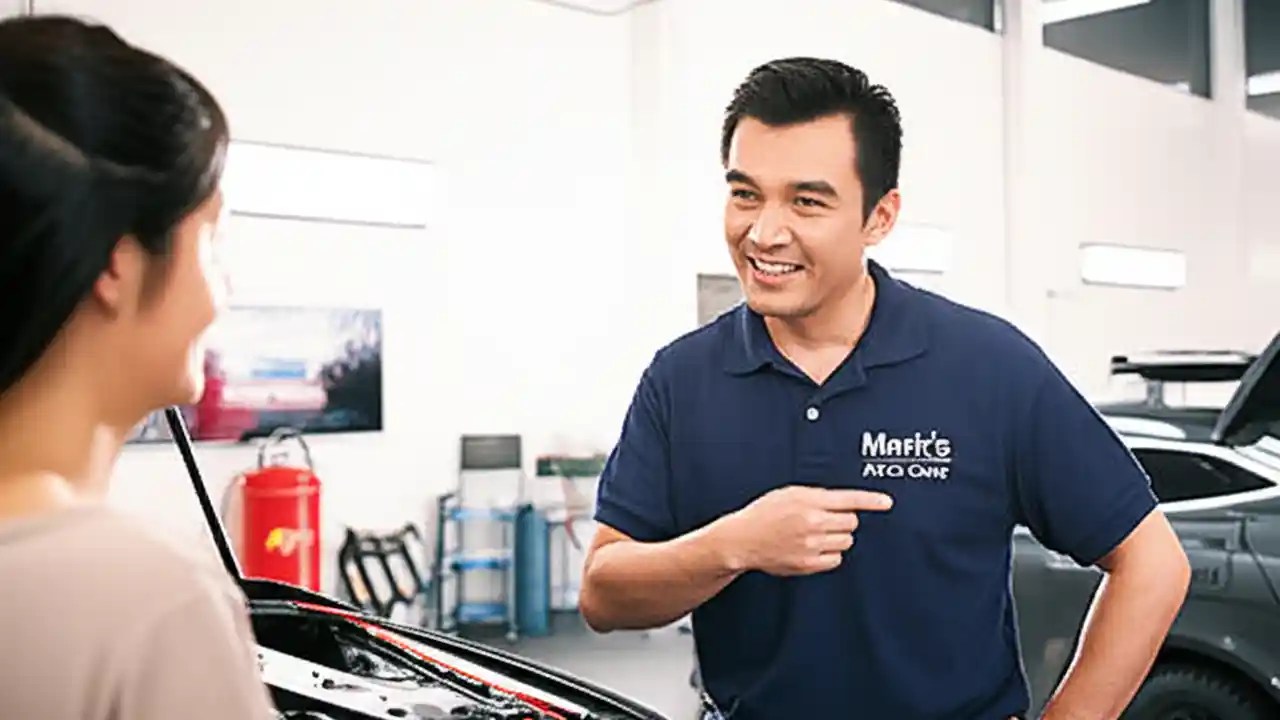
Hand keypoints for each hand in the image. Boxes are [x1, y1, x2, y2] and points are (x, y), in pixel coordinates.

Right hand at [722, 485, 892, 575]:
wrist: (742, 539)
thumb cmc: (763, 514)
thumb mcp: (788, 493)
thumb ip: (817, 496)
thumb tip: (842, 502)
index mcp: (808, 502)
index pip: (848, 499)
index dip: (871, 500)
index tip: (886, 502)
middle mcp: (813, 523)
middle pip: (851, 522)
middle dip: (844, 519)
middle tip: (827, 519)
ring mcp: (812, 545)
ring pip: (846, 541)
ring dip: (837, 536)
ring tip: (817, 534)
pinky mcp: (809, 564)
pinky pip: (836, 559)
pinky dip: (830, 553)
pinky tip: (815, 548)